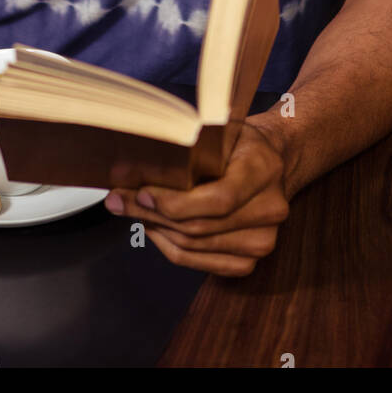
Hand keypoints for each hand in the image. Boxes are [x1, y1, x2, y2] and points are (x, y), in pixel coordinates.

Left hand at [104, 117, 289, 275]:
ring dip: (156, 230)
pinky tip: (154, 227)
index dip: (176, 202)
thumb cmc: (238, 143)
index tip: (142, 193)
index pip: (219, 199)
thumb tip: (134, 162)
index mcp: (263, 169)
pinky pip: (199, 264)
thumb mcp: (219, 129)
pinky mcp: (249, 261)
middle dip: (152, 214)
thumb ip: (187, 143)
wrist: (272, 163)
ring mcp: (263, 241)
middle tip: (119, 200)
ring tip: (132, 210)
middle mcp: (270, 209)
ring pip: (194, 247)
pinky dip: (170, 247)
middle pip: (200, 227)